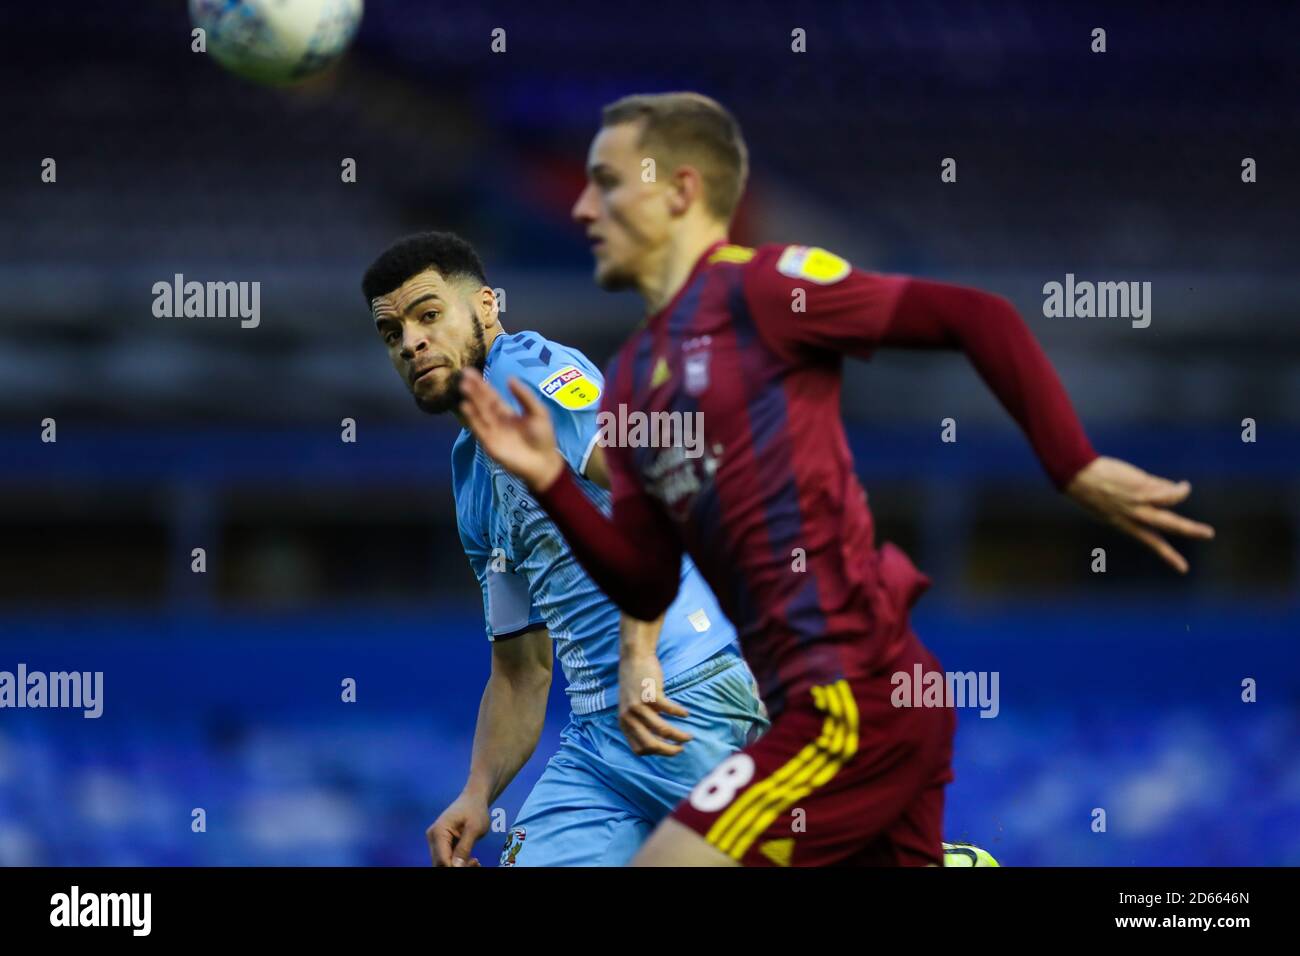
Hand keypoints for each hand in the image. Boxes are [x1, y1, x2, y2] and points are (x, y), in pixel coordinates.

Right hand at [427, 793, 489, 866]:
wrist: (474, 800)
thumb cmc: (475, 810)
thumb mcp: (474, 829)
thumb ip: (464, 847)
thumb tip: (456, 867)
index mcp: (438, 832)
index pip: (442, 859)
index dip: (454, 867)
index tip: (471, 865)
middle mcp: (433, 837)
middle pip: (440, 863)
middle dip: (457, 867)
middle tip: (476, 863)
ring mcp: (435, 841)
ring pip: (443, 862)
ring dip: (458, 865)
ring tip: (475, 861)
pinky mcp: (441, 843)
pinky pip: (446, 858)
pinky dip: (458, 862)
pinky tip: (472, 860)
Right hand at [459, 368, 565, 491]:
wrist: (544, 462)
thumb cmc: (543, 437)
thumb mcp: (538, 412)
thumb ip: (524, 396)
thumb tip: (510, 378)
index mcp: (507, 412)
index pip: (491, 396)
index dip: (481, 384)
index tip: (470, 372)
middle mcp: (496, 420)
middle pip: (482, 402)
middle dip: (474, 389)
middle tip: (464, 374)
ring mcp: (492, 432)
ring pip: (479, 413)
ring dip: (471, 400)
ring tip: (464, 386)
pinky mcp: (490, 443)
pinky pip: (479, 428)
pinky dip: (472, 418)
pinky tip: (466, 406)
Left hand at [618, 651, 692, 756]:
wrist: (634, 659)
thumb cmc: (635, 684)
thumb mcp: (632, 707)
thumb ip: (640, 723)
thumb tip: (660, 741)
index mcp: (624, 724)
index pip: (639, 749)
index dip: (655, 753)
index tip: (668, 749)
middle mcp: (629, 718)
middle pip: (652, 744)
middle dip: (669, 751)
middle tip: (681, 749)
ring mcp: (639, 707)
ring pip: (663, 730)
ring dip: (679, 736)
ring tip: (689, 736)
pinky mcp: (650, 695)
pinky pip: (669, 710)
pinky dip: (680, 713)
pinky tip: (686, 713)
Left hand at [1066, 456, 1214, 572]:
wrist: (1077, 477)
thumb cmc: (1090, 489)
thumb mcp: (1110, 504)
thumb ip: (1136, 503)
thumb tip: (1167, 492)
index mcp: (1126, 524)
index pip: (1151, 542)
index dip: (1168, 555)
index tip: (1184, 569)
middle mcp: (1135, 516)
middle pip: (1168, 526)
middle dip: (1190, 530)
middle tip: (1209, 533)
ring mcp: (1139, 503)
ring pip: (1171, 505)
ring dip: (1182, 495)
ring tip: (1185, 488)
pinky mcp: (1141, 488)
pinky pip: (1167, 490)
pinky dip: (1177, 488)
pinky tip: (1182, 485)